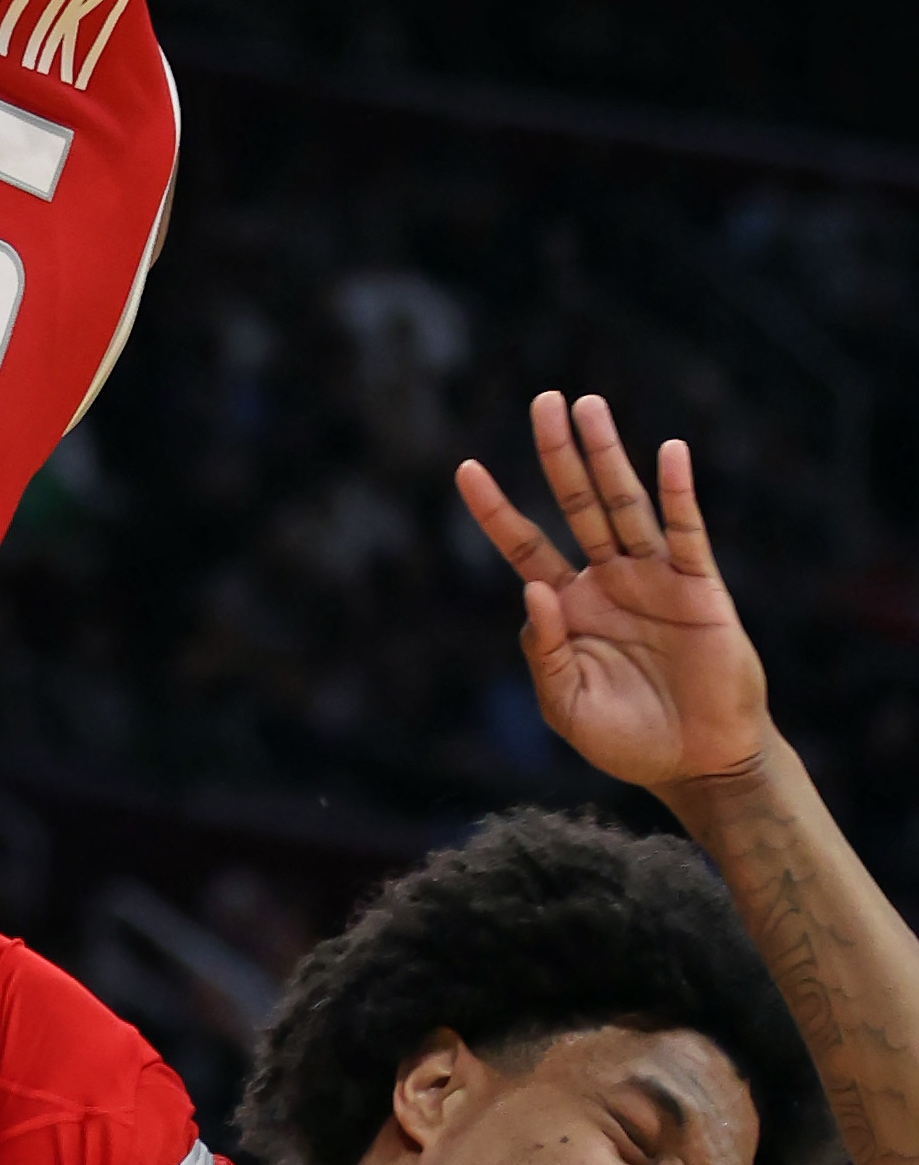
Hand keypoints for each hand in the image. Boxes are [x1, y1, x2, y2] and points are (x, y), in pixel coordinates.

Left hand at [457, 391, 772, 791]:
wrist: (696, 763)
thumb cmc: (627, 739)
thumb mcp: (567, 704)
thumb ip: (546, 651)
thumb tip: (534, 591)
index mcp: (567, 608)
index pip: (523, 547)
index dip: (496, 509)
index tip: (465, 467)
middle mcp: (607, 581)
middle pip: (575, 504)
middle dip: (558, 454)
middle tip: (543, 401)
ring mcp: (653, 578)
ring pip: (625, 504)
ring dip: (608, 456)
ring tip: (588, 405)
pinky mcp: (699, 586)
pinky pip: (685, 532)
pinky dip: (676, 493)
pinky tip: (668, 452)